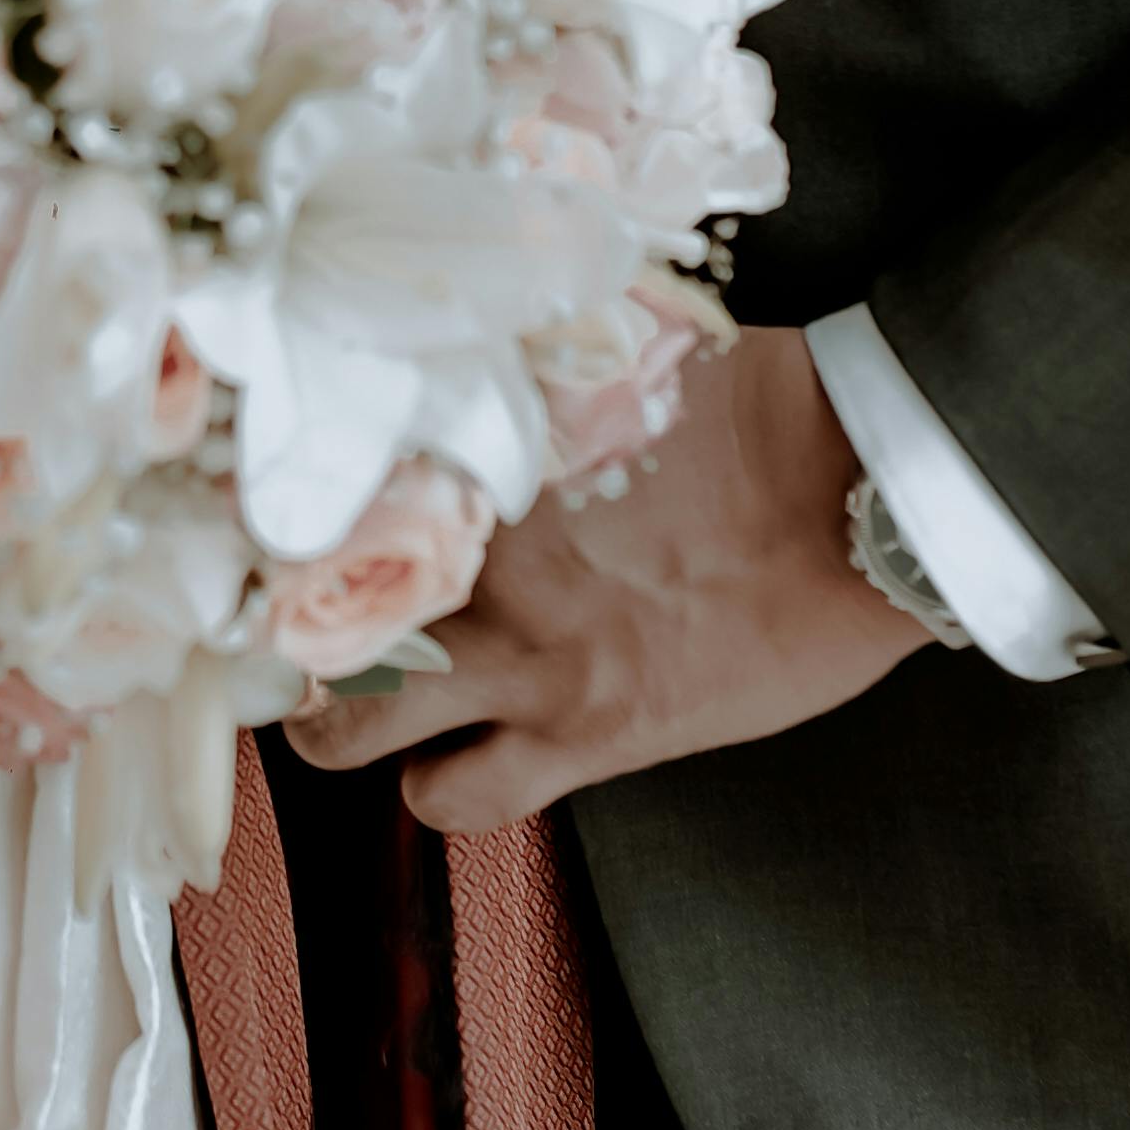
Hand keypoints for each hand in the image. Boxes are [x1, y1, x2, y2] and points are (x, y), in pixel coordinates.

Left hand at [282, 324, 936, 830]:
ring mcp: (525, 663)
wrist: (863, 497)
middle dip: (282, 636)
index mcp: (478, 464)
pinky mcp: (586, 737)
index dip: (277, 528)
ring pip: (349, 733)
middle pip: (302, 623)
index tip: (265, 534)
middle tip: (291, 634)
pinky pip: (461, 799)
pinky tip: (459, 761)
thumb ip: (523, 371)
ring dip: (338, 728)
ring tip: (353, 712)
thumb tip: (469, 330)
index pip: (318, 500)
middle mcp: (477, 570)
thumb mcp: (617, 361)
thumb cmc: (759, 412)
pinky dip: (444, 789)